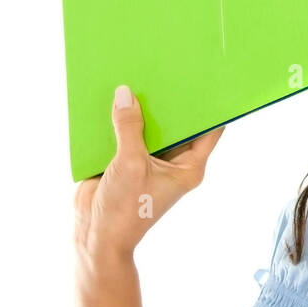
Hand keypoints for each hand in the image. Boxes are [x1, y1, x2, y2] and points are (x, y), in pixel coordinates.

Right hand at [73, 85, 224, 262]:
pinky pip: (127, 135)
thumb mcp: (130, 163)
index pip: (209, 131)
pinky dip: (121, 121)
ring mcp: (149, 161)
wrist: (96, 236)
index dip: (210, 107)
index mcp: (189, 167)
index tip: (211, 82)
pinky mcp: (127, 161)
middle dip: (172, 102)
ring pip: (150, 128)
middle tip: (170, 70)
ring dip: (143, 110)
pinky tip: (112, 98)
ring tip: (139, 77)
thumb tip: (125, 94)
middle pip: (178, 125)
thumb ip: (129, 128)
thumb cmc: (126, 209)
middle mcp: (173, 162)